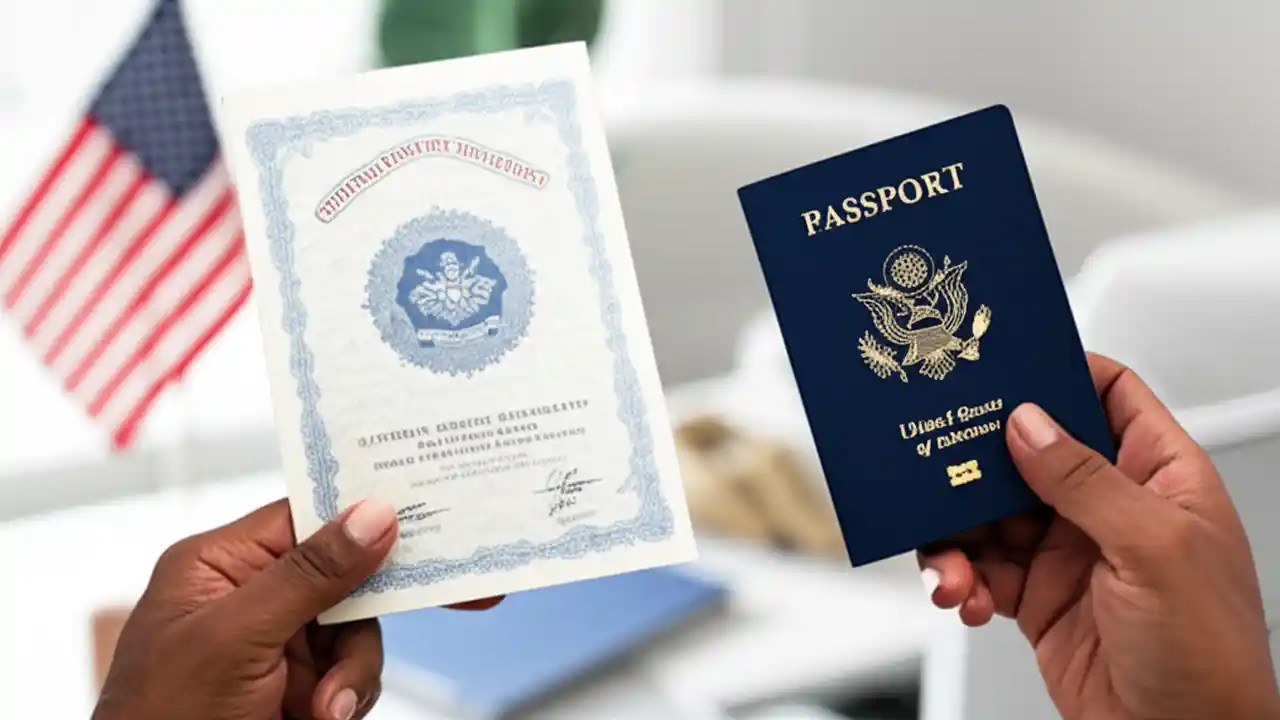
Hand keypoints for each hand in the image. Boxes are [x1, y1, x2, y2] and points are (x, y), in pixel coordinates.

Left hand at [93, 499, 499, 719]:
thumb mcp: (234, 639)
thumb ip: (308, 575)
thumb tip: (372, 514)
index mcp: (219, 565)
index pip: (307, 516)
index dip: (363, 514)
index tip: (424, 515)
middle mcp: (250, 596)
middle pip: (346, 576)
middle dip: (368, 614)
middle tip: (468, 595)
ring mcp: (276, 644)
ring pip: (358, 631)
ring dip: (353, 673)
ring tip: (323, 710)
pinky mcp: (297, 686)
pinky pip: (352, 674)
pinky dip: (349, 698)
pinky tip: (322, 717)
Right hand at [920, 354, 1279, 718]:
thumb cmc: (1211, 656)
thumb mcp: (1154, 551)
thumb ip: (1085, 481)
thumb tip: (1028, 423)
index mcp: (1158, 476)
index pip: (1108, 395)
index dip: (1058, 372)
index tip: (1005, 366)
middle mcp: (1111, 507)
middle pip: (1028, 452)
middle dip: (979, 459)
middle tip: (942, 463)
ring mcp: (1068, 551)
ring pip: (990, 512)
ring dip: (957, 533)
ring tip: (952, 560)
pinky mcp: (1036, 597)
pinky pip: (980, 567)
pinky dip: (960, 579)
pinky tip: (964, 594)